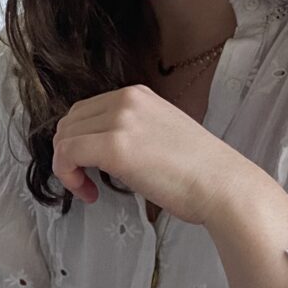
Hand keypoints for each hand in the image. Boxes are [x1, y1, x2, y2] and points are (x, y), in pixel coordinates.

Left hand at [51, 85, 259, 224]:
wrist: (223, 185)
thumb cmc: (198, 172)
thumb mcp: (159, 134)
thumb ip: (130, 132)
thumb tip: (100, 149)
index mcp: (137, 95)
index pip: (86, 111)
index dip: (78, 141)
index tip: (89, 167)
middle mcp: (126, 100)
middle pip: (70, 122)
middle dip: (68, 153)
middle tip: (84, 180)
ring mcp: (120, 121)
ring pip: (64, 138)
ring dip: (67, 167)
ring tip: (88, 189)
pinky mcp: (115, 147)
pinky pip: (67, 155)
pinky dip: (68, 176)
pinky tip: (89, 193)